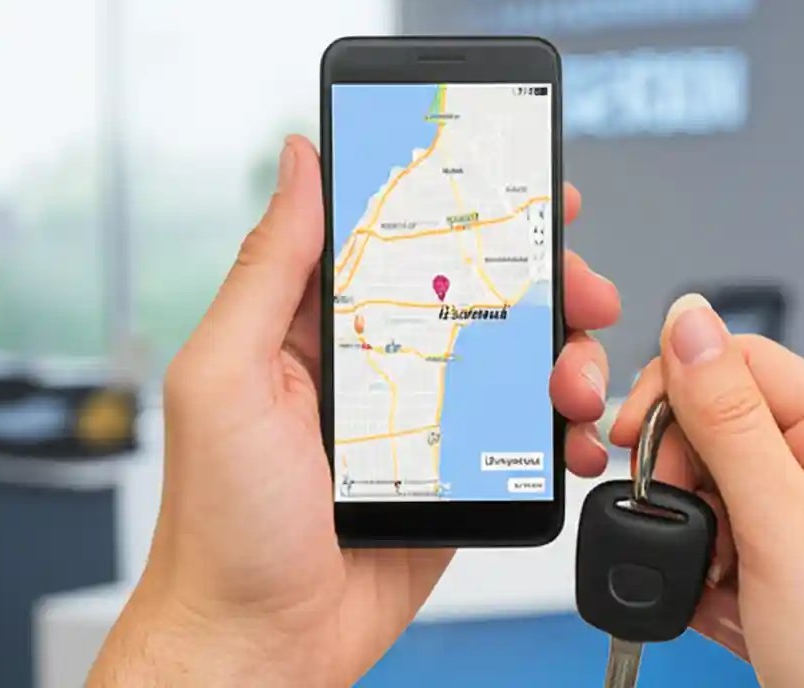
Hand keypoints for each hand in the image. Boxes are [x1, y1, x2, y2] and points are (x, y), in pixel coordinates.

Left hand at [88, 135, 620, 685]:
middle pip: (472, 290)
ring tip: (577, 383)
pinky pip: (520, 435)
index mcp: (313, 325)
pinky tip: (572, 437)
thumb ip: (268, 270)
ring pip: (509, 358)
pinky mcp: (454, 474)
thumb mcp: (226, 378)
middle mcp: (372, 361)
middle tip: (581, 290)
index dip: (462, 202)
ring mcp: (420, 417)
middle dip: (539, 281)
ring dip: (561, 357)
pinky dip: (559, 430)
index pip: (396, 235)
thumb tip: (301, 164)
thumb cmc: (222, 525)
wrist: (259, 644)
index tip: (523, 183)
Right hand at [609, 294, 803, 687]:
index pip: (744, 362)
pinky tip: (720, 606)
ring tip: (711, 577)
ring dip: (687, 531)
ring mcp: (800, 525)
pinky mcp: (772, 571)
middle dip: (679, 472)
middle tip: (675, 516)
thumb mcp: (786, 528)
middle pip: (716, 423)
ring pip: (704, 487)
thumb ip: (730, 421)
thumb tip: (691, 321)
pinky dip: (696, 574)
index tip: (633, 434)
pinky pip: (708, 542)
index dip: (678, 389)